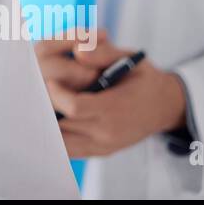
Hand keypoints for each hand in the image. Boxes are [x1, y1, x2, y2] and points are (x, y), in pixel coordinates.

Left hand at [35, 29, 188, 159]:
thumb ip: (103, 53)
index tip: (51, 80)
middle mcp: (108, 132)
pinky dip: (58, 138)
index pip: (75, 107)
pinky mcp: (99, 152)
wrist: (164, 105)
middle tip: (39, 93)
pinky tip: (53, 121)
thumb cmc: (143, 78)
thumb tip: (78, 52)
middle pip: (63, 125)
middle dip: (48, 107)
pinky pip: (70, 151)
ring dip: (49, 125)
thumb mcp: (129, 58)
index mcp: (116, 108)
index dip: (57, 93)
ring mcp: (103, 146)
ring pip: (62, 143)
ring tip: (43, 107)